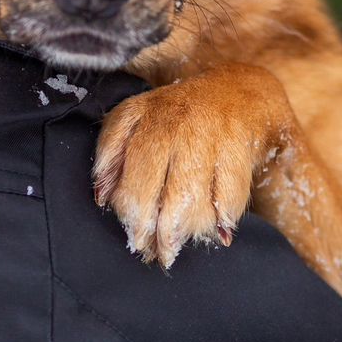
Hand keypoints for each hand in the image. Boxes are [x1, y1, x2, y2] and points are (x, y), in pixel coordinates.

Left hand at [93, 64, 294, 266]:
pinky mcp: (240, 154)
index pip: (131, 171)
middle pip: (159, 188)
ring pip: (193, 199)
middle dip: (153, 229)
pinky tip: (216, 232)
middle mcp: (179, 127)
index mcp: (146, 118)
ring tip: (171, 247)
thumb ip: (111, 152)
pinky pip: (230, 198)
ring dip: (182, 230)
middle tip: (148, 250)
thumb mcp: (133, 118)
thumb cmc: (173, 114)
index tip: (127, 225)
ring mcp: (211, 140)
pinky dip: (223, 219)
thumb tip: (101, 195)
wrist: (233, 91)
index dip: (127, 206)